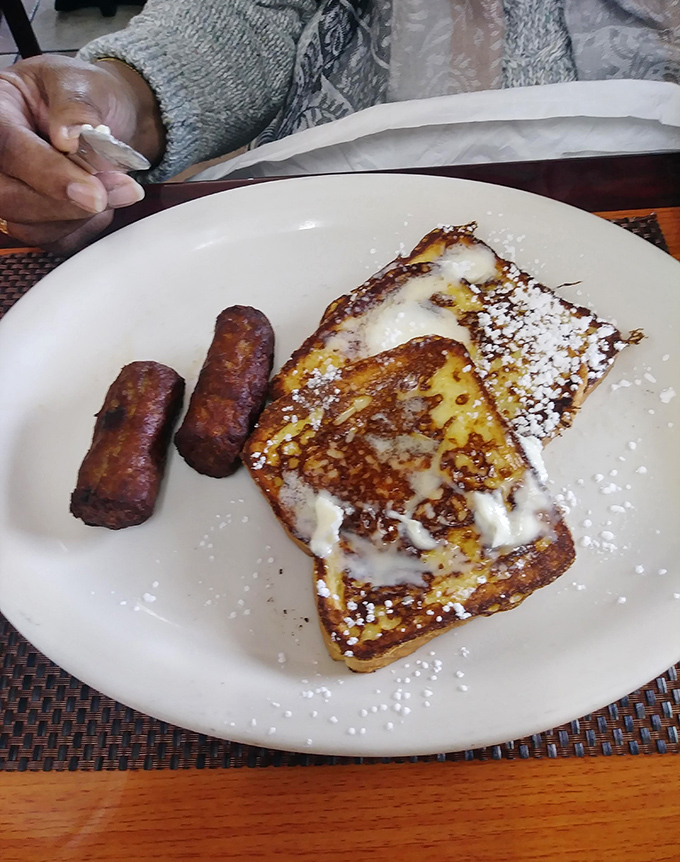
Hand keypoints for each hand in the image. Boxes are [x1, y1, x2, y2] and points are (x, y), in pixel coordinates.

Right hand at [0, 54, 164, 253]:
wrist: (111, 117)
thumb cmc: (89, 95)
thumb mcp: (83, 82)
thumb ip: (75, 106)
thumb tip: (68, 136)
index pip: (7, 148)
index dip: (47, 173)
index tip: (92, 190)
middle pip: (10, 197)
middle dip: (68, 203)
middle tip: (120, 189)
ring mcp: (13, 190)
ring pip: (30, 226)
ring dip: (81, 218)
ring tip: (121, 189)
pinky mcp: (35, 219)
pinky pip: (54, 240)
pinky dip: (85, 230)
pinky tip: (107, 206)